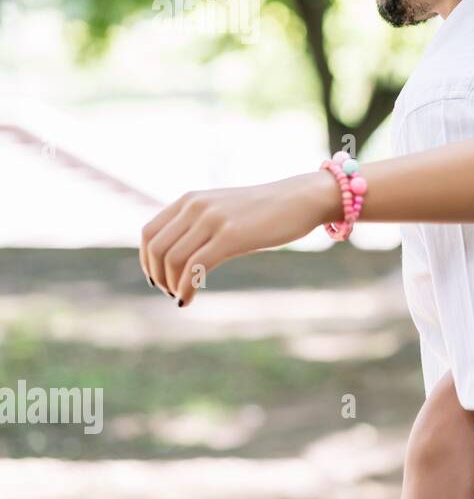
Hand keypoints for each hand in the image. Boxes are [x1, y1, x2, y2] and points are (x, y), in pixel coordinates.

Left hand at [139, 171, 341, 306]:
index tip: (158, 279)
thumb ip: (202, 223)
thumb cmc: (267, 210)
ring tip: (180, 297)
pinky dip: (185, 288)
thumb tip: (184, 251)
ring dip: (171, 285)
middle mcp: (196, 206)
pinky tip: (188, 300)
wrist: (301, 198)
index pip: (149, 233)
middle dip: (158, 276)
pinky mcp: (231, 236)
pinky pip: (195, 267)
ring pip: (172, 259)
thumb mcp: (226, 210)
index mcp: (191, 200)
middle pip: (156, 248)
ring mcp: (213, 220)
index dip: (147, 261)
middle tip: (170, 292)